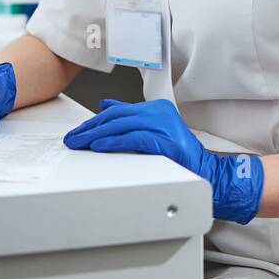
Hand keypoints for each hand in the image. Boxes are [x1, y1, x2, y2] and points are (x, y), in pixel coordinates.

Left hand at [63, 98, 263, 223]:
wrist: (205, 172)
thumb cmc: (178, 156)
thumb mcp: (152, 131)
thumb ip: (130, 119)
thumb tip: (104, 107)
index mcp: (156, 108)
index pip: (118, 111)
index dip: (94, 122)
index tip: (78, 132)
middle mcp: (159, 113)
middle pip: (116, 117)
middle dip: (90, 129)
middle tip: (73, 139)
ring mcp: (164, 126)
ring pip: (121, 125)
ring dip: (96, 136)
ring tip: (80, 143)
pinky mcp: (165, 141)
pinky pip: (133, 138)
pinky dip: (113, 142)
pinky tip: (99, 146)